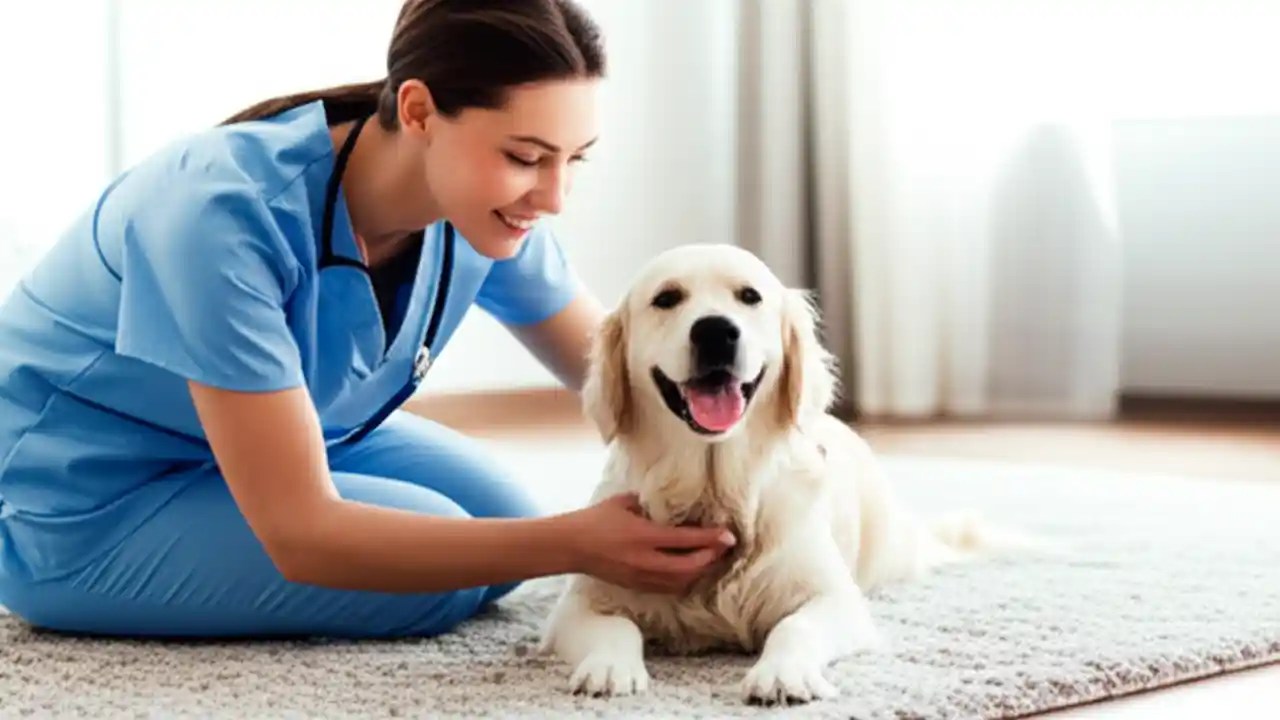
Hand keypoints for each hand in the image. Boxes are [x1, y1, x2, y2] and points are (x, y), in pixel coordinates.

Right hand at [559, 493, 736, 593]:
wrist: (571, 546)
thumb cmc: (596, 519)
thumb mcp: (624, 502)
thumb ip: (650, 503)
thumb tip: (673, 500)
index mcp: (643, 536)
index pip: (686, 540)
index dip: (711, 538)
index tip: (728, 535)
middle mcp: (645, 560)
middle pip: (690, 567)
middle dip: (712, 558)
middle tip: (725, 546)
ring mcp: (641, 577)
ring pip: (682, 581)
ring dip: (701, 571)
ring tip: (713, 558)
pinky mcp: (637, 586)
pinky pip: (669, 587)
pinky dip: (686, 579)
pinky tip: (693, 570)